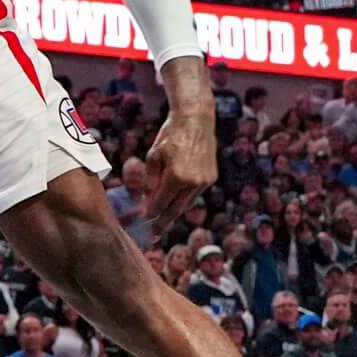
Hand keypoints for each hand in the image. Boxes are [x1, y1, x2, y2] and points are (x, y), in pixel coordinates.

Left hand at [146, 59, 217, 224]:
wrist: (196, 120)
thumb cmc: (170, 136)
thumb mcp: (153, 156)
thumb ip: (150, 180)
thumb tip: (147, 200)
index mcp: (176, 176)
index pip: (161, 203)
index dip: (151, 214)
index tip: (144, 223)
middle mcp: (193, 182)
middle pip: (176, 210)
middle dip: (164, 223)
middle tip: (154, 236)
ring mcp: (205, 181)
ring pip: (186, 203)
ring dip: (175, 212)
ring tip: (163, 222)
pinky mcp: (211, 178)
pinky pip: (194, 194)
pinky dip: (184, 199)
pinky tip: (176, 203)